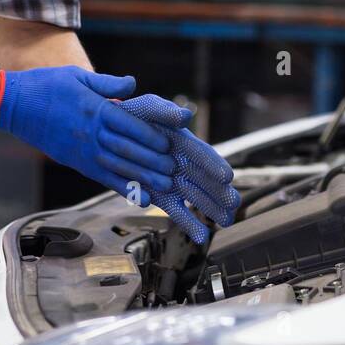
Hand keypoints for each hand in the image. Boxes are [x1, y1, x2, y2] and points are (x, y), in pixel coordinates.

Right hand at [0, 66, 175, 205]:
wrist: (13, 105)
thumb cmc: (45, 86)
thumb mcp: (78, 76)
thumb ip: (108, 83)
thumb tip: (132, 84)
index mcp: (94, 110)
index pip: (130, 125)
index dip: (151, 136)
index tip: (168, 143)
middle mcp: (90, 133)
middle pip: (128, 150)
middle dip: (153, 160)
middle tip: (173, 168)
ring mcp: (82, 150)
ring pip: (118, 167)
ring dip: (143, 176)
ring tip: (164, 184)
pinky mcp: (75, 162)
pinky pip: (102, 177)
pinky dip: (123, 187)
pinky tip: (139, 194)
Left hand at [116, 94, 240, 244]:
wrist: (110, 130)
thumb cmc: (134, 116)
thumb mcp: (148, 107)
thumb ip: (165, 112)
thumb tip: (185, 116)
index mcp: (184, 142)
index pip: (202, 155)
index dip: (213, 165)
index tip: (226, 176)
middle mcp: (183, 163)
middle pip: (206, 180)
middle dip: (220, 192)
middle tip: (234, 203)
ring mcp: (173, 182)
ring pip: (196, 197)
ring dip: (211, 209)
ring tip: (227, 221)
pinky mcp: (161, 196)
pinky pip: (177, 212)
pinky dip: (189, 225)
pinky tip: (202, 238)